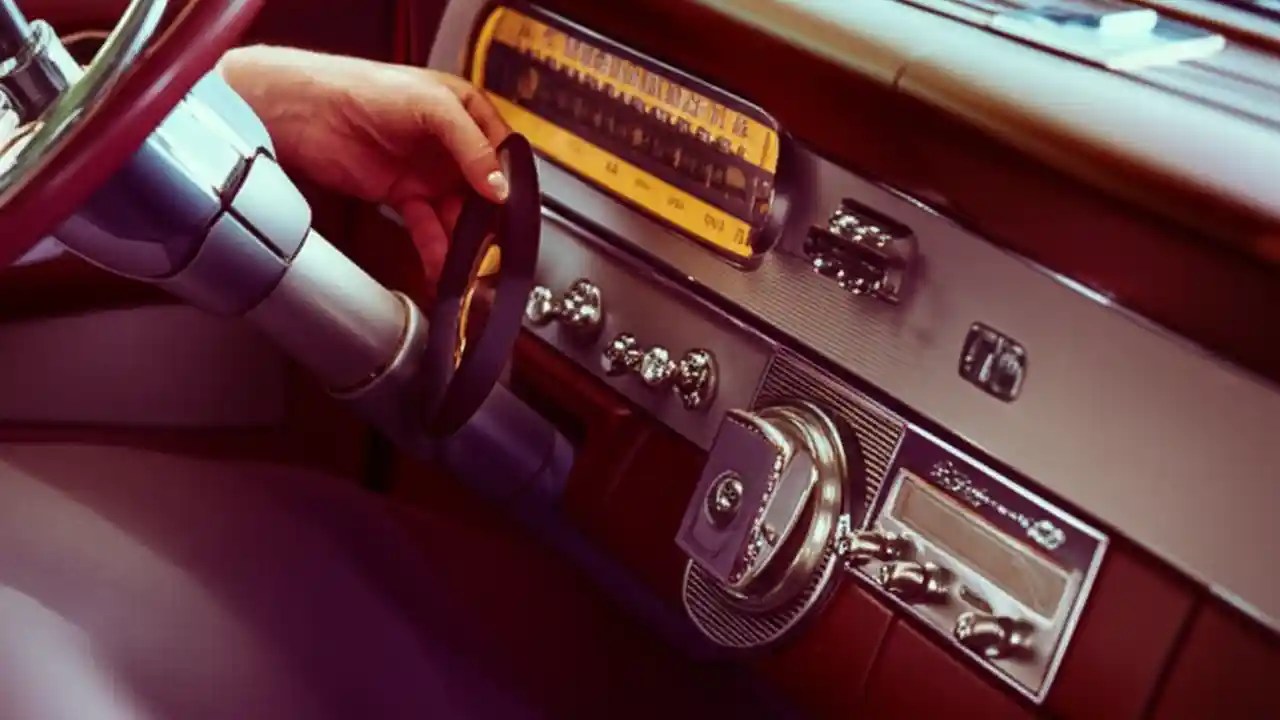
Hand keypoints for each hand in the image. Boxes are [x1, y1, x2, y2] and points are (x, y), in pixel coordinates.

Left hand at [218, 46, 510, 276]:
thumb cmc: (362, 88)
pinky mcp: (401, 194)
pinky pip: (427, 228)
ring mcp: (426, 171)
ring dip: (464, 243)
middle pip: (483, 191)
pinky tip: (443, 267)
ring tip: (470, 269)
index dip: (511, 182)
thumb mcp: (431, 107)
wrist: (305, 110)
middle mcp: (449, 144)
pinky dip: (436, 250)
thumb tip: (499, 187)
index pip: (503, 153)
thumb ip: (470, 147)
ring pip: (456, 215)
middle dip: (490, 222)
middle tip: (497, 250)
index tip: (514, 212)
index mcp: (465, 113)